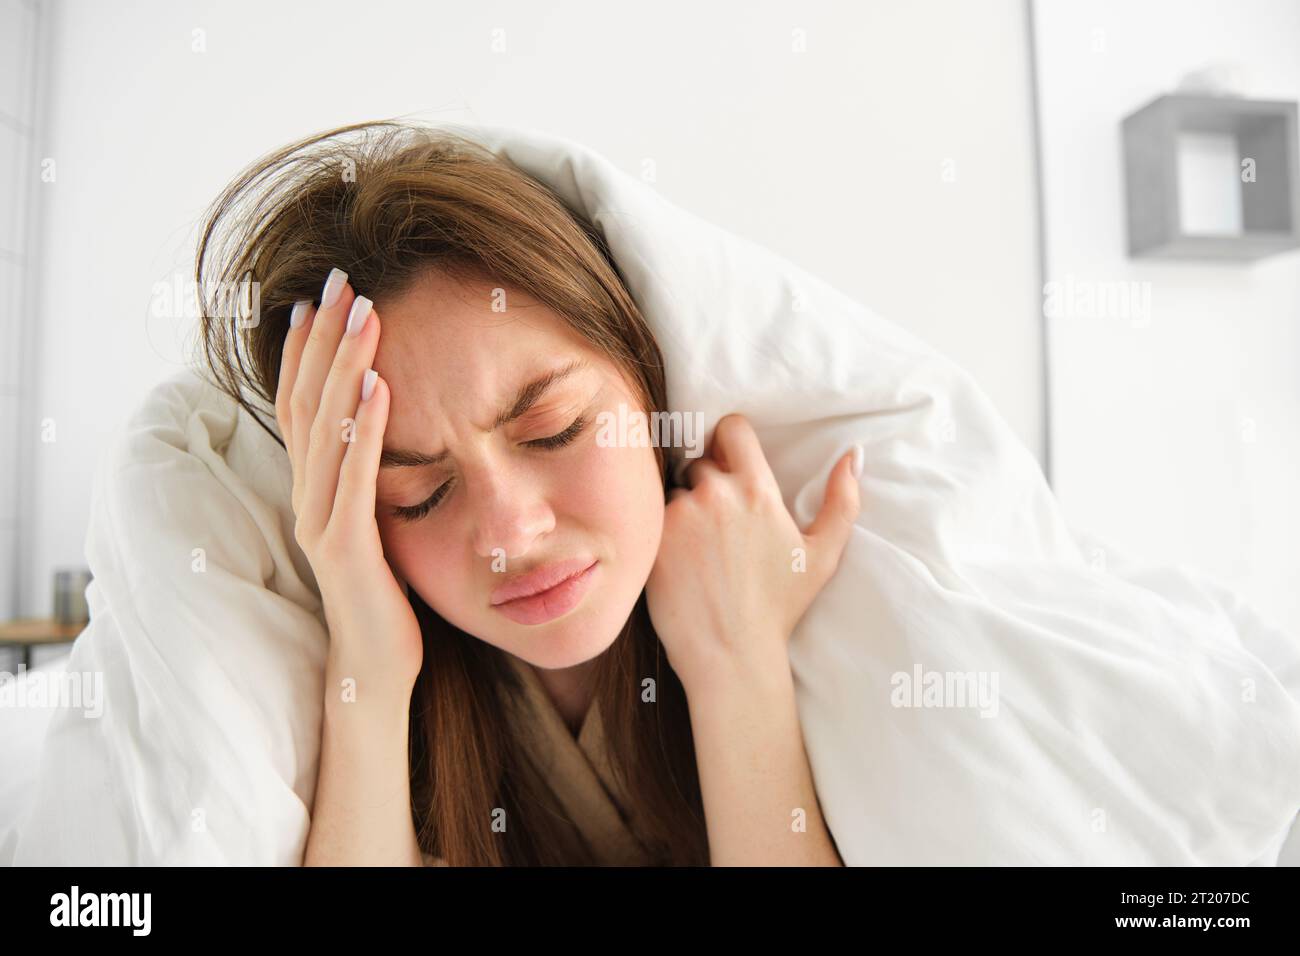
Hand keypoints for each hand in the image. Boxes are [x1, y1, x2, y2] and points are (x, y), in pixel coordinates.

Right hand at [276, 270, 422, 698]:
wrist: (374, 669)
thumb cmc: (384, 597)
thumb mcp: (375, 524)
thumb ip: (370, 480)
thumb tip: (388, 429)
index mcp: (314, 490)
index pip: (301, 406)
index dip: (305, 351)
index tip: (320, 298)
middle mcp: (307, 499)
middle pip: (307, 403)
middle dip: (325, 340)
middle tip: (343, 280)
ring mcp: (320, 523)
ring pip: (325, 431)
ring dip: (342, 367)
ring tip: (364, 313)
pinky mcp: (344, 550)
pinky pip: (354, 478)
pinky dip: (364, 428)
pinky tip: (380, 384)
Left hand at [644, 414, 860, 692]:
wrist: (731, 654)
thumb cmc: (779, 607)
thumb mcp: (824, 554)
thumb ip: (843, 500)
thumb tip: (854, 454)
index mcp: (757, 489)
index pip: (731, 428)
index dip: (730, 441)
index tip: (732, 462)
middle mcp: (714, 493)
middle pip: (700, 461)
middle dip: (709, 482)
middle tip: (721, 523)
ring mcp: (677, 514)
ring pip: (674, 490)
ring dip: (684, 507)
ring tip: (700, 548)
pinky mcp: (651, 537)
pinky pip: (651, 516)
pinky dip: (662, 531)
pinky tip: (679, 559)